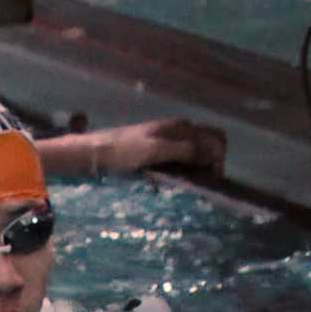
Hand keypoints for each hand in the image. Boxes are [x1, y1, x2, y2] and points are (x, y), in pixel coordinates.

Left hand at [93, 118, 226, 174]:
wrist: (92, 153)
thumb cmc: (122, 151)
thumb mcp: (156, 150)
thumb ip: (186, 149)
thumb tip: (217, 152)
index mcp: (180, 127)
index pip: (217, 138)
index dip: (218, 158)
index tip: (208, 176)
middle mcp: (177, 131)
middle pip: (207, 146)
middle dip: (209, 164)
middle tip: (198, 182)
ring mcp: (166, 141)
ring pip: (194, 155)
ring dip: (195, 169)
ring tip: (184, 184)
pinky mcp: (155, 152)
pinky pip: (179, 160)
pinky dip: (181, 170)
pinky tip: (171, 180)